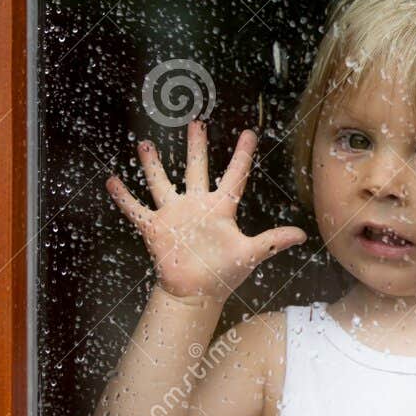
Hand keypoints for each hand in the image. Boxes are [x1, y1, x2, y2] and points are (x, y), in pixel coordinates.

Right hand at [105, 119, 306, 302]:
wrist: (195, 293)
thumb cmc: (224, 274)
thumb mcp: (250, 254)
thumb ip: (273, 240)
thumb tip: (303, 235)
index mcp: (221, 208)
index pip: (235, 175)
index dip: (242, 155)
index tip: (249, 133)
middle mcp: (196, 206)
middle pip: (196, 169)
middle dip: (196, 146)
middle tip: (196, 122)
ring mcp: (174, 215)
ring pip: (161, 182)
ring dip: (153, 164)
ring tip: (144, 143)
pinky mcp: (154, 228)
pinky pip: (136, 209)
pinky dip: (124, 197)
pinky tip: (112, 180)